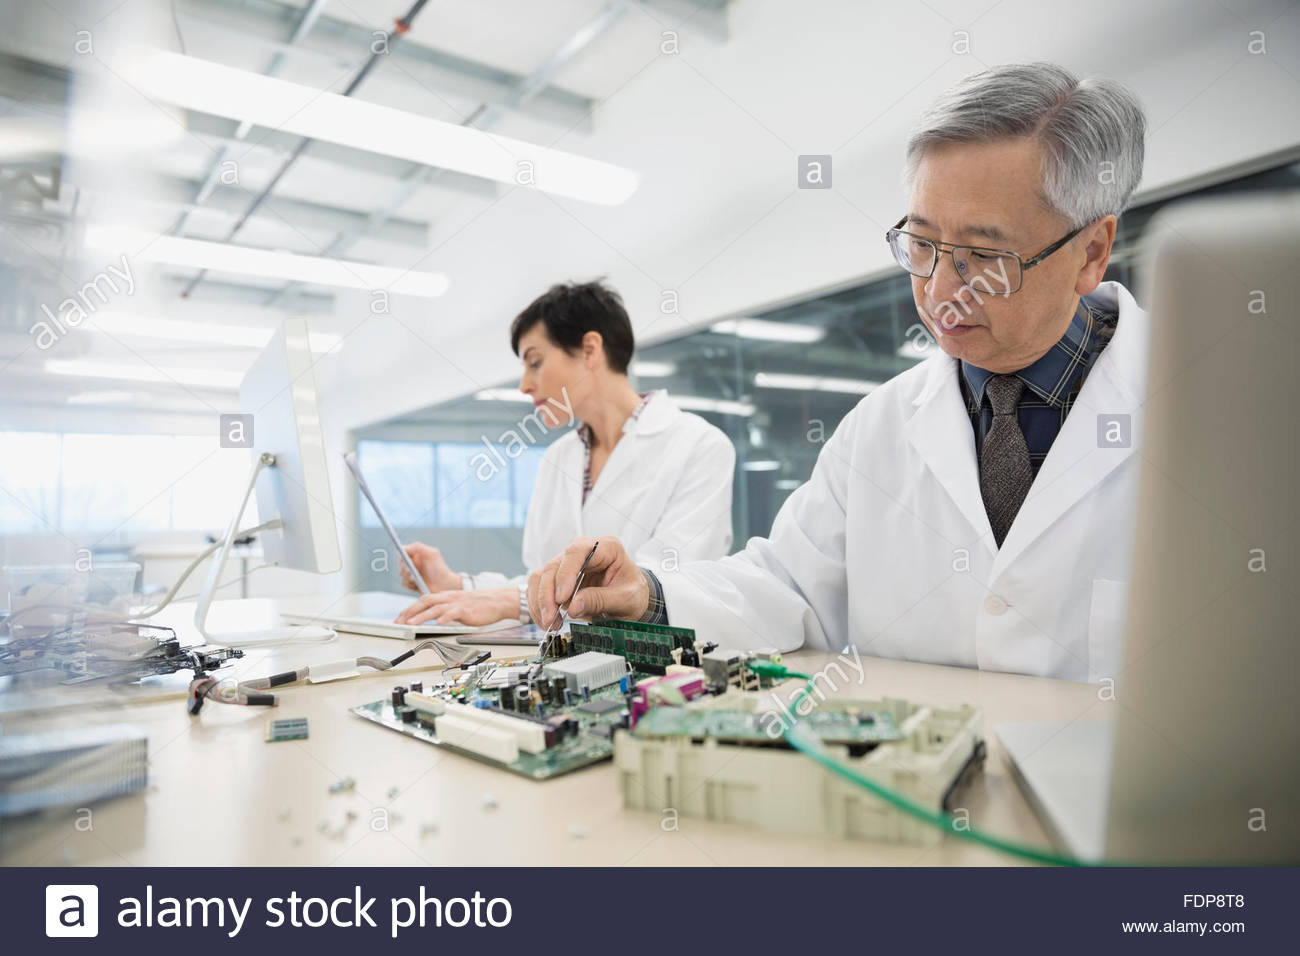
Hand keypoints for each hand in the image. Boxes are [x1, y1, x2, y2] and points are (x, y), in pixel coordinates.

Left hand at [394, 587, 517, 625]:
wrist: (498, 601)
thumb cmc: (480, 605)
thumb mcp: (459, 604)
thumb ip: (446, 609)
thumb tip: (433, 617)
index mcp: (446, 596)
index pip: (424, 600)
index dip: (410, 608)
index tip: (400, 618)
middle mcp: (449, 598)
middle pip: (425, 601)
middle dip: (410, 611)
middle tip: (400, 621)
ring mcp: (458, 603)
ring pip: (436, 607)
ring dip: (422, 616)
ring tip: (412, 624)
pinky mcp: (467, 609)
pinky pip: (454, 613)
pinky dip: (445, 617)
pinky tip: (439, 623)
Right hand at [400, 542, 460, 592]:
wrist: (444, 585)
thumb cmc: (439, 569)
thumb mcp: (432, 553)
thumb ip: (418, 547)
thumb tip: (404, 548)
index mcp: (416, 554)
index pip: (403, 552)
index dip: (402, 556)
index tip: (405, 560)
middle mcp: (412, 563)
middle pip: (401, 563)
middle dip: (405, 568)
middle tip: (411, 572)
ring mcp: (411, 573)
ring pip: (401, 574)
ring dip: (408, 577)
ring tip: (417, 580)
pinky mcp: (411, 584)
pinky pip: (404, 583)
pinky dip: (410, 584)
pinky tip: (417, 585)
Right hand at [528, 536, 648, 626]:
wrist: (631, 600)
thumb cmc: (633, 594)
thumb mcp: (626, 599)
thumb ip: (601, 600)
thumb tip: (574, 606)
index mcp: (607, 547)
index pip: (578, 551)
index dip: (566, 573)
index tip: (562, 597)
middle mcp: (584, 551)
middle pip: (555, 565)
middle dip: (549, 594)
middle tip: (551, 618)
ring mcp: (568, 564)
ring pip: (542, 576)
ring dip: (541, 602)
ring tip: (550, 623)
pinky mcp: (559, 578)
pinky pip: (539, 587)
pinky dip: (538, 605)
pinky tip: (546, 619)